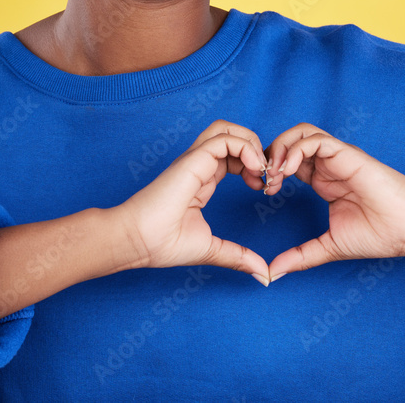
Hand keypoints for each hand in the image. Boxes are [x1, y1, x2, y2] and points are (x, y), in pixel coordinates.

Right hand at [115, 119, 271, 284]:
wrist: (137, 241)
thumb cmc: (162, 244)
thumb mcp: (211, 249)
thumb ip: (238, 256)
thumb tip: (263, 275)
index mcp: (203, 179)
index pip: (234, 156)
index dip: (254, 166)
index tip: (263, 189)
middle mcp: (199, 165)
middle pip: (232, 135)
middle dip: (258, 150)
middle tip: (267, 178)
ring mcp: (195, 160)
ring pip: (227, 129)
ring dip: (251, 144)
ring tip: (261, 171)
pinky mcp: (193, 160)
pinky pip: (224, 139)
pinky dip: (245, 148)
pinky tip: (254, 172)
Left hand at [264, 123, 404, 280]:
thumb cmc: (378, 235)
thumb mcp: (329, 247)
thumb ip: (300, 256)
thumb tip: (273, 273)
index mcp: (323, 180)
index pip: (288, 161)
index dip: (271, 171)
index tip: (263, 192)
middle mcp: (328, 165)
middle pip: (290, 141)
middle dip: (270, 156)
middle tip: (264, 181)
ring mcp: (338, 158)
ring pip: (301, 133)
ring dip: (281, 148)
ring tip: (274, 174)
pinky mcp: (348, 155)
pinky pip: (316, 140)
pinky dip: (297, 150)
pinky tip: (289, 171)